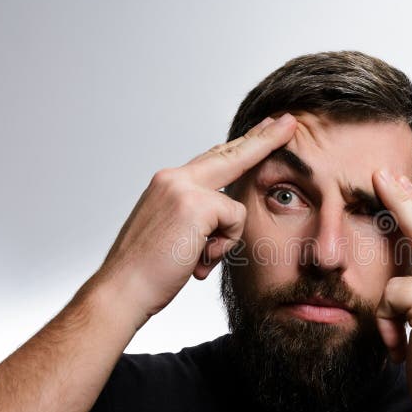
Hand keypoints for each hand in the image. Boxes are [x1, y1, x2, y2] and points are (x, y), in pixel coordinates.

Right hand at [93, 113, 296, 321]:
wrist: (122, 290)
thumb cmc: (146, 271)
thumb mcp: (173, 234)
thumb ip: (197, 216)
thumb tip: (222, 216)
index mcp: (168, 183)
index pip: (213, 158)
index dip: (241, 145)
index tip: (263, 128)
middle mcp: (174, 178)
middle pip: (231, 154)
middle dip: (264, 139)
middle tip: (288, 122)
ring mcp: (184, 187)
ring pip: (234, 206)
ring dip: (222, 240)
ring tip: (193, 257)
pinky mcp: (195, 204)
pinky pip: (235, 221)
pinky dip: (222, 246)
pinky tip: (195, 258)